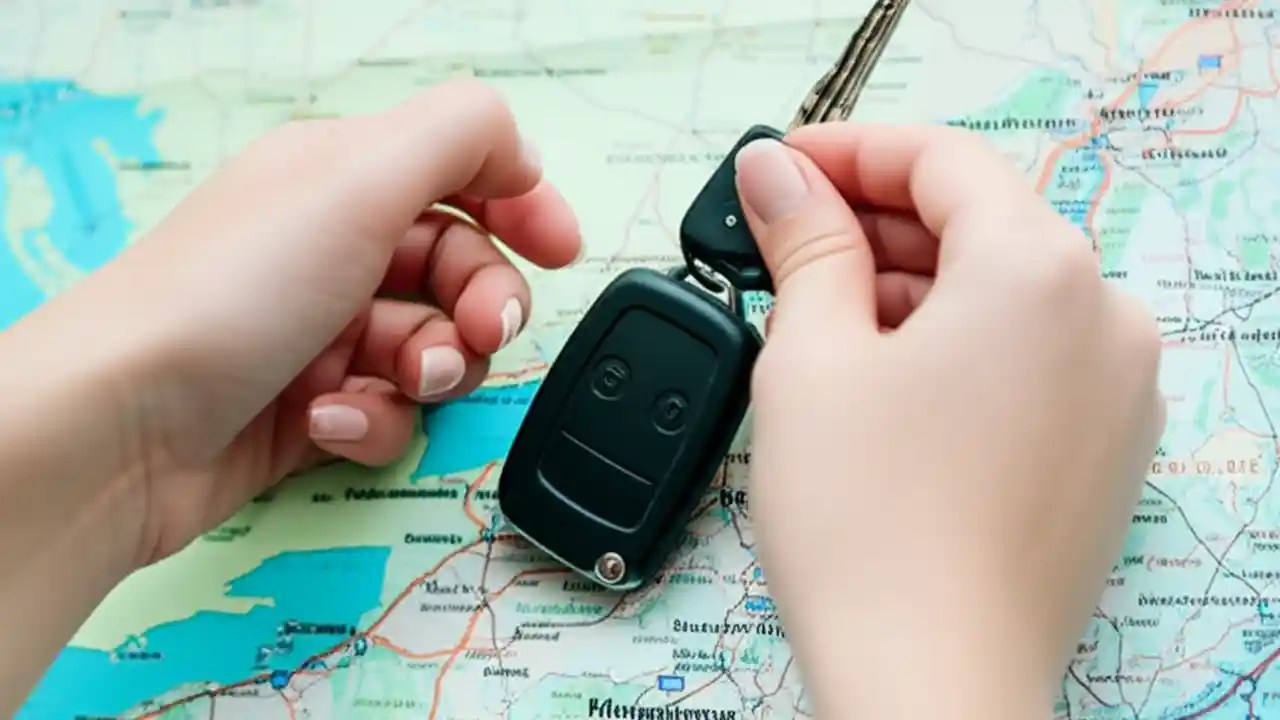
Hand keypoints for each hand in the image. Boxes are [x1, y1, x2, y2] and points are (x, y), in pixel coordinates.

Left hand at [12, 78, 580, 566]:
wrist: (126, 428)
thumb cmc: (234, 293)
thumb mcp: (360, 180)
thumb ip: (462, 137)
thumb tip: (520, 150)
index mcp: (342, 178)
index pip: (460, 172)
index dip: (521, 205)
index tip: (560, 249)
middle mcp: (333, 248)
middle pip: (460, 270)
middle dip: (483, 306)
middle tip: (481, 333)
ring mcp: (322, 332)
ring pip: (434, 350)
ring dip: (428, 371)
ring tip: (391, 383)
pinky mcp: (313, 407)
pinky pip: (389, 413)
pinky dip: (373, 422)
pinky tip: (326, 422)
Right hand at [733, 125, 1163, 715]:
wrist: (930, 688)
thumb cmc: (869, 531)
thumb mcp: (811, 359)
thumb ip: (804, 243)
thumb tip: (779, 174)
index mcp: (1041, 271)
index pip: (941, 161)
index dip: (846, 152)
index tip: (779, 168)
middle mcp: (1104, 319)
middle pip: (977, 224)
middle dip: (870, 225)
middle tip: (778, 241)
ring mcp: (1117, 391)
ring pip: (1000, 295)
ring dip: (906, 288)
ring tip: (813, 319)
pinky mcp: (1104, 451)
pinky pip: (1024, 359)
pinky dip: (951, 347)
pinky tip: (875, 380)